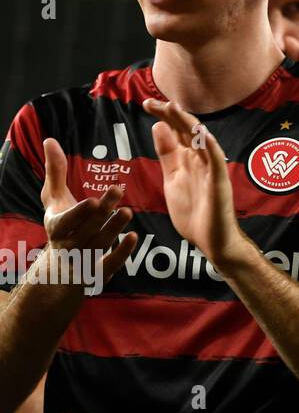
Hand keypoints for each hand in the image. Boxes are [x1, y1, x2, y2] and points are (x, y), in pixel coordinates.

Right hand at [38, 139, 136, 290]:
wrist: (60, 269)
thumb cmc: (61, 224)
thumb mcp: (54, 199)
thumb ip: (55, 172)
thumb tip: (50, 140)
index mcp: (57, 228)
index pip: (65, 222)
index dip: (78, 213)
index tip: (92, 200)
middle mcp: (69, 245)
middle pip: (86, 228)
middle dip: (102, 211)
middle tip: (118, 189)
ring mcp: (84, 260)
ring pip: (99, 245)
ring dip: (113, 229)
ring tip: (127, 211)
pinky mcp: (99, 272)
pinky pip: (110, 264)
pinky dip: (121, 253)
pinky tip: (133, 237)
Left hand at [143, 99, 248, 269]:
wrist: (212, 240)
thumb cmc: (194, 212)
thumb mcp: (172, 179)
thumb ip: (167, 155)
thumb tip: (158, 127)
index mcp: (188, 159)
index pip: (176, 130)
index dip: (163, 116)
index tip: (147, 104)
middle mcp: (200, 159)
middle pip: (186, 130)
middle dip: (170, 115)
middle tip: (152, 102)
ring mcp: (211, 169)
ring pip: (201, 140)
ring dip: (187, 123)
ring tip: (173, 108)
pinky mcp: (219, 182)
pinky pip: (216, 161)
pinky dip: (210, 146)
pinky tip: (202, 134)